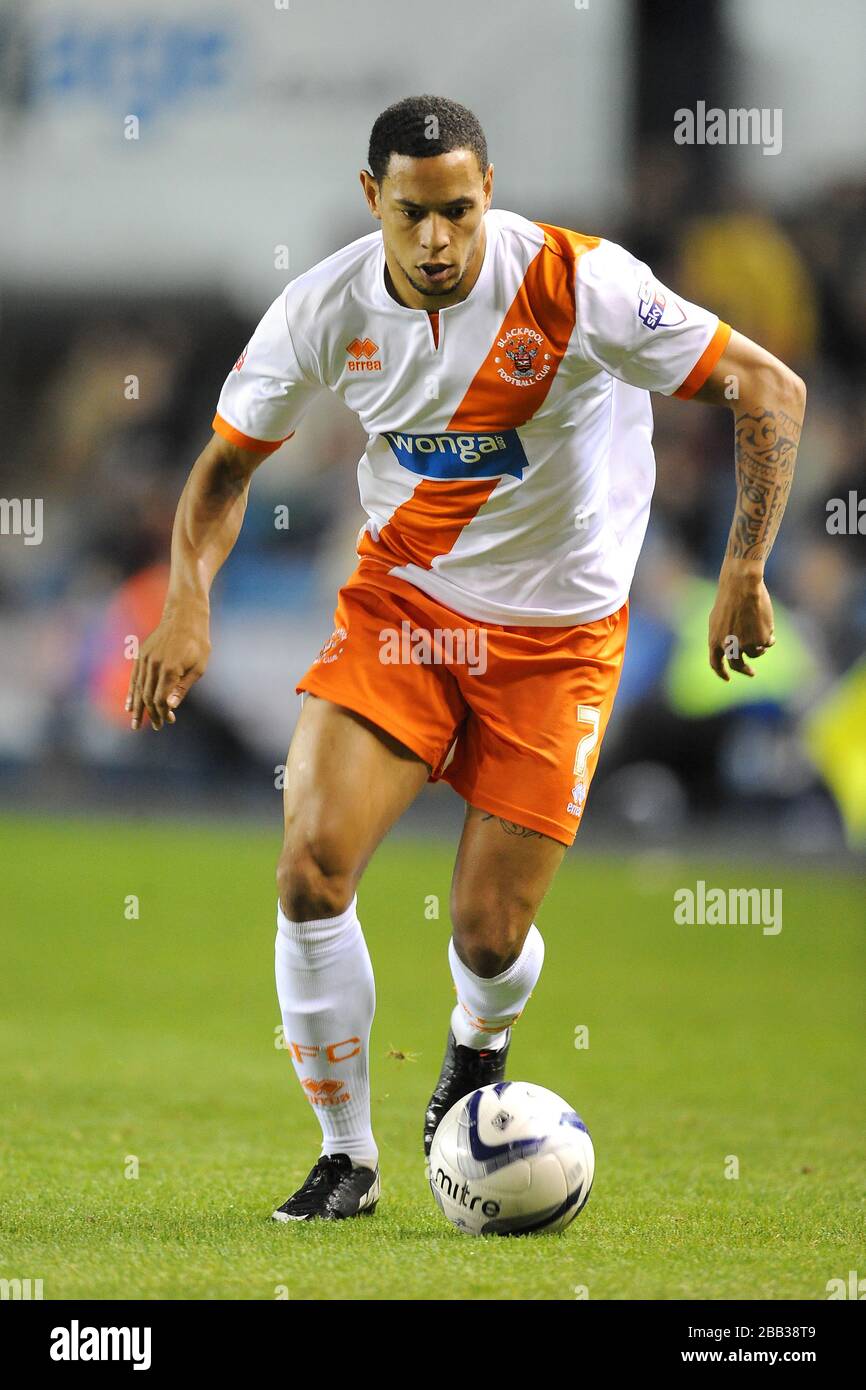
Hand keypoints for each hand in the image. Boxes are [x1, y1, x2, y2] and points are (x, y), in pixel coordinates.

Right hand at [125, 606, 210, 729]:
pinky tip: (129, 705)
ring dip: (137, 707)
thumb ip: (183, 688)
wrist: (185, 617)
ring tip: (135, 723)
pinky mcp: (141, 655)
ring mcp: (145, 659)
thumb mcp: (198, 667)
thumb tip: (170, 706)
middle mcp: (154, 665)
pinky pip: (134, 677)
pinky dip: (131, 692)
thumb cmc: (198, 643)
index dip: (163, 712)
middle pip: (148, 696)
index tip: (169, 720)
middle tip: (156, 726)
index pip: (161, 699)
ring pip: (138, 688)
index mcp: (170, 669)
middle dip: (151, 713)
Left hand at [708, 562, 774, 680]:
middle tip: (752, 673)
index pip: (716, 664)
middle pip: (737, 665)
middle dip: (745, 671)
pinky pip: (768, 643)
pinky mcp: (761, 640)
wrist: (742, 586)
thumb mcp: (717, 619)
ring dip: (759, 646)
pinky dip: (769, 636)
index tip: (728, 679)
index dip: (722, 673)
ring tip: (760, 630)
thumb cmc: (729, 598)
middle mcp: (729, 646)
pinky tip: (766, 622)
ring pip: (756, 653)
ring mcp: (745, 645)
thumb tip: (729, 651)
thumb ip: (721, 636)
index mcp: (714, 641)